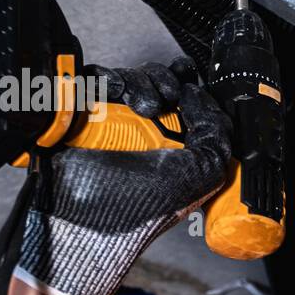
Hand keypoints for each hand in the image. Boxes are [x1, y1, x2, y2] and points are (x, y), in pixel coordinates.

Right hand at [13, 57, 231, 294]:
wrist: (77, 216)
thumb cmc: (137, 207)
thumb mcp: (197, 178)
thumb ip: (217, 144)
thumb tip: (209, 108)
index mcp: (179, 151)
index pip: (196, 109)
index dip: (201, 95)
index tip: (197, 91)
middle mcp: (149, 134)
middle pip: (167, 85)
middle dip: (173, 84)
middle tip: (172, 97)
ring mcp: (116, 121)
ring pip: (137, 78)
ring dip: (146, 83)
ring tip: (144, 105)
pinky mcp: (85, 112)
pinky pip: (99, 80)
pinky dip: (110, 78)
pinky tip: (114, 90)